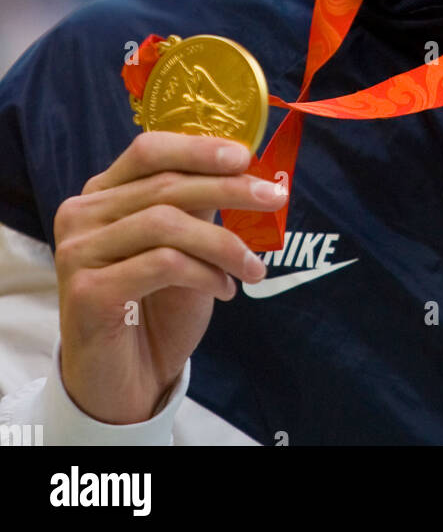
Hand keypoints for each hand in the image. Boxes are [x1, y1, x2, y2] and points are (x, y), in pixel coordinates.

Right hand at [53, 132, 285, 424]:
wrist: (122, 383)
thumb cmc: (154, 309)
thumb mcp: (181, 247)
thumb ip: (194, 208)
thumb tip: (241, 170)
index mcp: (101, 195)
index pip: (148, 151)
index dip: (198, 148)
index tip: (245, 156)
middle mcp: (81, 216)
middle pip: (165, 186)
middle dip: (229, 189)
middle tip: (275, 198)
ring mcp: (78, 253)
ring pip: (166, 223)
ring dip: (223, 243)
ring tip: (254, 267)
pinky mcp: (87, 292)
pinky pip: (162, 265)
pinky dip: (205, 273)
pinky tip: (225, 290)